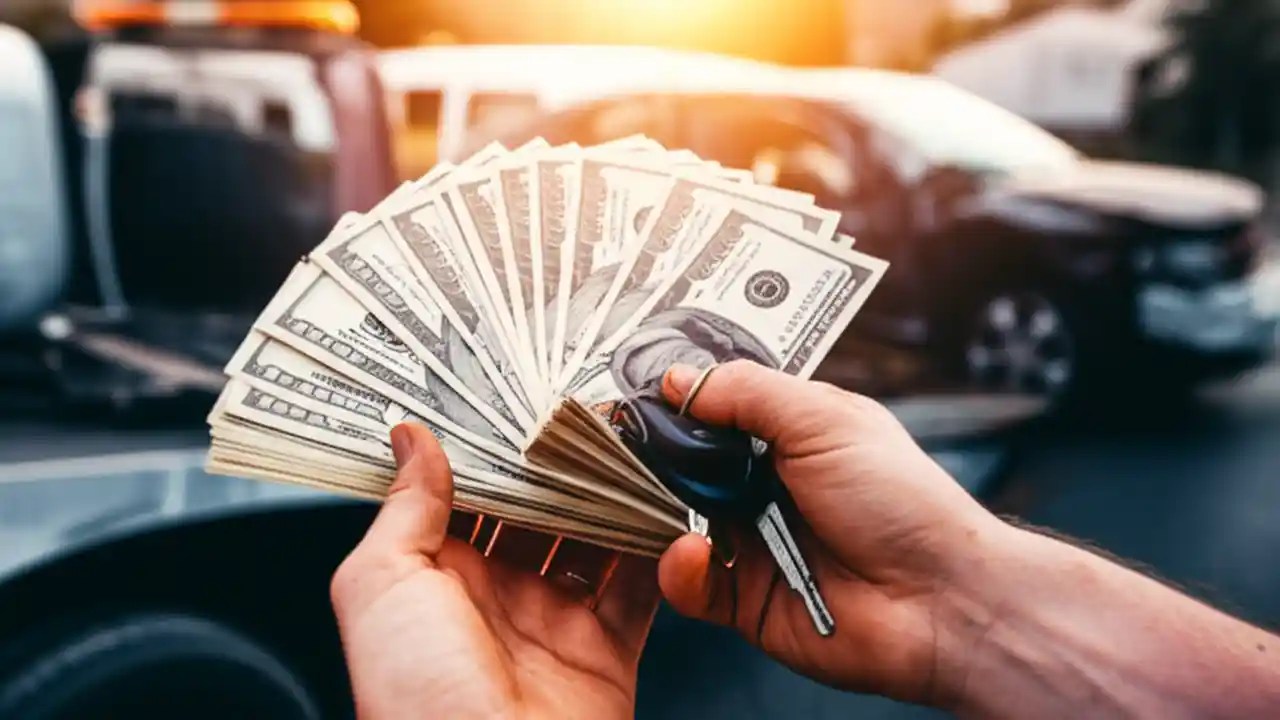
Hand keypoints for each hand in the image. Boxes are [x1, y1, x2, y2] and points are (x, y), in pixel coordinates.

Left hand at [330, 423, 659, 719]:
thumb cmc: (418, 705)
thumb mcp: (380, 589)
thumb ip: (401, 509)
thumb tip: (408, 439)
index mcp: (435, 577)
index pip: (469, 492)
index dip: (496, 448)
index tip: (521, 401)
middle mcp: (496, 596)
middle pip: (540, 510)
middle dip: (564, 466)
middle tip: (589, 416)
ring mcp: (553, 622)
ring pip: (594, 540)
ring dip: (614, 497)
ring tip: (632, 449)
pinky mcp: (605, 650)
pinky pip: (639, 589)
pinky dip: (657, 552)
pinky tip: (663, 512)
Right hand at [657, 360, 1008, 707]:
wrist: (938, 599)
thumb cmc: (901, 501)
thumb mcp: (824, 420)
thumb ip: (747, 392)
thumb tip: (677, 378)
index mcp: (787, 434)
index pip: (714, 409)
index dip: (677, 403)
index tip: (635, 397)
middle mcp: (763, 486)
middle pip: (684, 466)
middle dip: (653, 460)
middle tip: (624, 451)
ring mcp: (750, 542)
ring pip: (674, 523)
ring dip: (661, 513)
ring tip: (663, 504)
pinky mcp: (741, 599)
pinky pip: (687, 583)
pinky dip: (679, 569)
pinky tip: (692, 554)